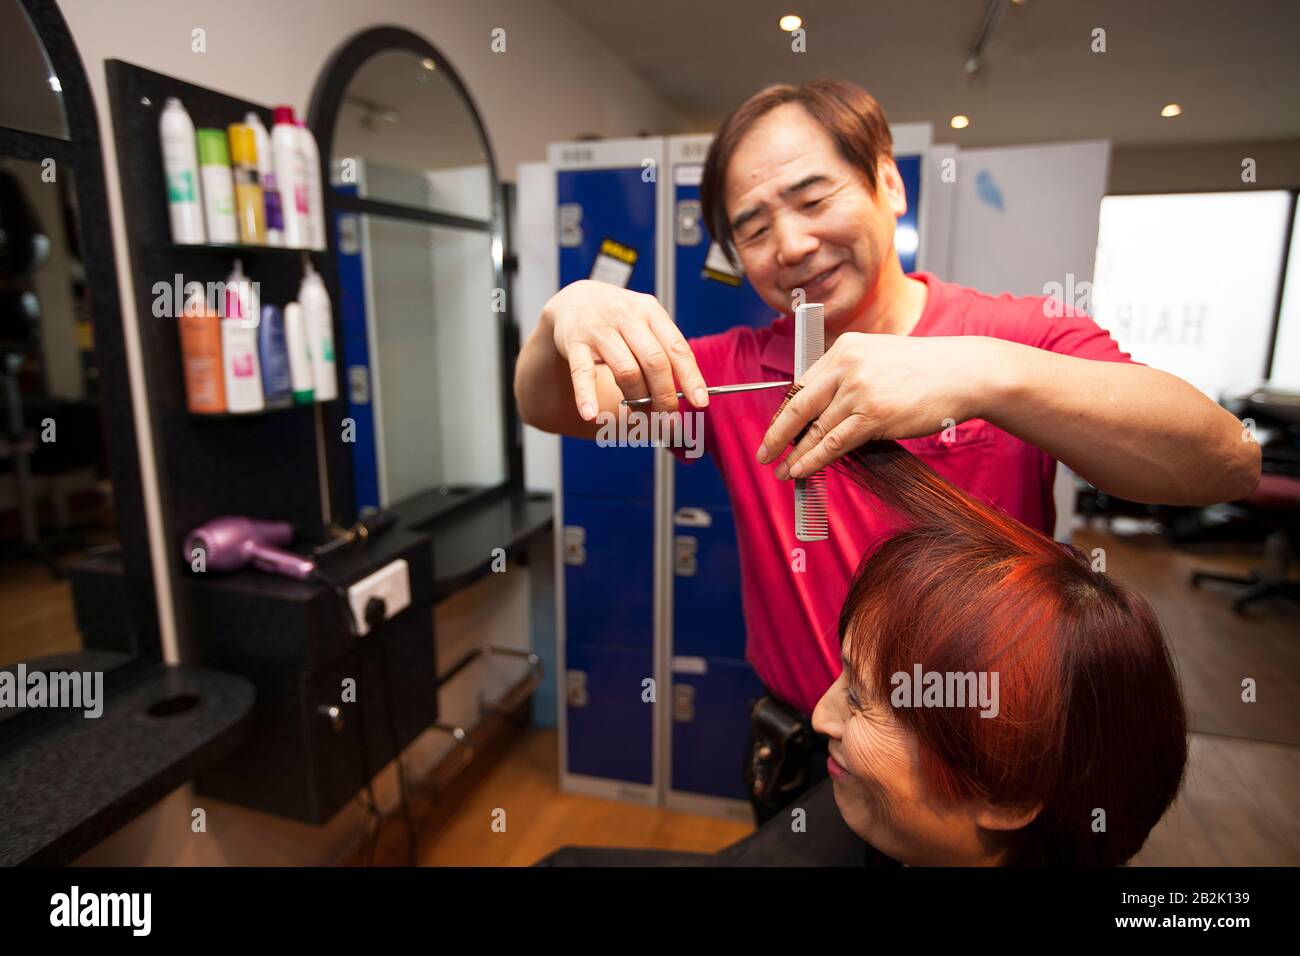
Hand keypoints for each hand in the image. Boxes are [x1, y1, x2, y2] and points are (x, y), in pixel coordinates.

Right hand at [545, 280, 708, 418]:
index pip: (677, 347)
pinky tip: (591, 414)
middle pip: (654, 362)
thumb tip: (684, 394)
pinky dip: (586, 395)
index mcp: (650, 311)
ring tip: (641, 415)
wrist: (575, 299)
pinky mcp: (574, 343)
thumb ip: (663, 352)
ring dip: (637, 400)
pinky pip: (582, 373)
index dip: (691, 377)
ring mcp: (599, 329)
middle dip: (665, 396)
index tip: (700, 402)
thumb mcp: (645, 322)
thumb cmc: (618, 318)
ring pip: (626, 371)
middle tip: (668, 418)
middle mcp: (627, 316)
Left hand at [757, 333, 997, 477]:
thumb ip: (851, 376)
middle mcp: (846, 365)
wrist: (965, 372)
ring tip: (783, 471)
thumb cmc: (928, 371)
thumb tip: (825, 411)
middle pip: (799, 404)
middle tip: (764, 453)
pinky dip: (813, 459)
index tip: (777, 429)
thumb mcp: (881, 358)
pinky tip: (802, 470)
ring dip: (795, 454)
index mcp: (845, 348)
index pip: (803, 383)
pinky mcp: (873, 414)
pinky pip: (833, 442)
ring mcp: (858, 389)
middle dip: (777, 433)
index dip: (786, 412)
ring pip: (815, 428)